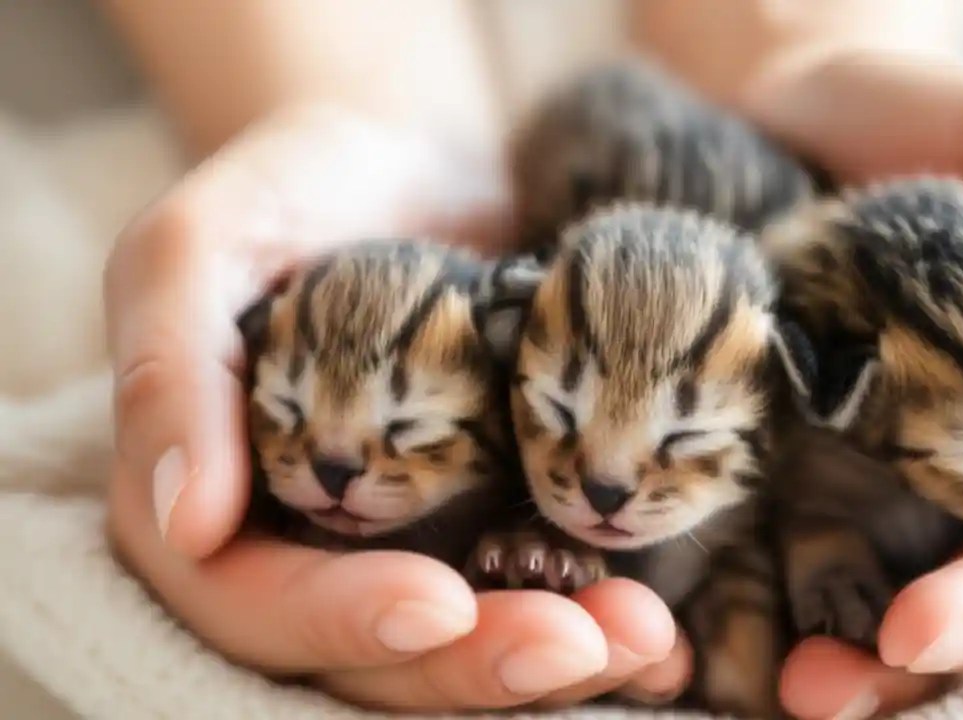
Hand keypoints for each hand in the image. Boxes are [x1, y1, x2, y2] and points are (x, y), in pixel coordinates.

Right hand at [105, 104, 688, 710]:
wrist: (415, 161)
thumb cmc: (292, 190)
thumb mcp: (202, 246)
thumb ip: (172, 372)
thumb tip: (184, 524)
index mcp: (212, 509)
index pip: (257, 604)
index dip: (343, 623)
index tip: (438, 604)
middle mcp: (309, 549)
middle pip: (374, 656)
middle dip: (475, 662)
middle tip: (579, 641)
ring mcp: (406, 544)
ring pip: (462, 648)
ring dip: (553, 663)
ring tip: (643, 639)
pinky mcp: (489, 521)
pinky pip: (534, 596)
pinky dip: (595, 631)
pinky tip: (663, 646)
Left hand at [742, 52, 962, 717]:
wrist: (782, 111)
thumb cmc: (931, 119)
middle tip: (908, 647)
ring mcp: (907, 473)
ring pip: (925, 592)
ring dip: (881, 660)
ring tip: (813, 693)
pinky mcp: (813, 472)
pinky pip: (821, 561)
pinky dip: (801, 617)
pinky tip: (764, 653)